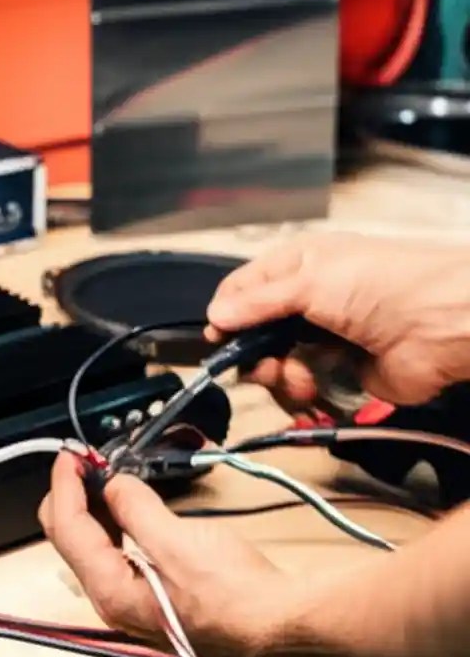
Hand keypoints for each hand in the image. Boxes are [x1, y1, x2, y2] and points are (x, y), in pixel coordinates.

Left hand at [38, 453, 300, 656]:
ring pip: (92, 544)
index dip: (64, 484)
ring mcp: (132, 598)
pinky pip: (117, 551)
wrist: (280, 623)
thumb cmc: (234, 592)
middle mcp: (112, 599)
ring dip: (92, 505)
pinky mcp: (153, 593)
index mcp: (110, 590)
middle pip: (70, 538)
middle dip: (71, 494)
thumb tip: (113, 483)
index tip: (69, 453)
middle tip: (86, 460)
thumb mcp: (177, 541)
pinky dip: (114, 521)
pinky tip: (127, 503)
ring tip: (104, 474)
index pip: (67, 528)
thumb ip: (136, 509)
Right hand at [205, 232, 469, 405]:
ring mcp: (321, 336)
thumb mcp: (309, 281)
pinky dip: (298, 391)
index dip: (227, 312)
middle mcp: (305, 300)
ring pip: (273, 361)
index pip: (243, 288)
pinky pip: (300, 385)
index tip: (218, 339)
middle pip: (253, 331)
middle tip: (260, 366)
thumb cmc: (380, 285)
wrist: (443, 324)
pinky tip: (311, 388)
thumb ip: (257, 303)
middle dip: (251, 351)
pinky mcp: (338, 370)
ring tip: (295, 377)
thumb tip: (214, 318)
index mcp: (297, 266)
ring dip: (276, 374)